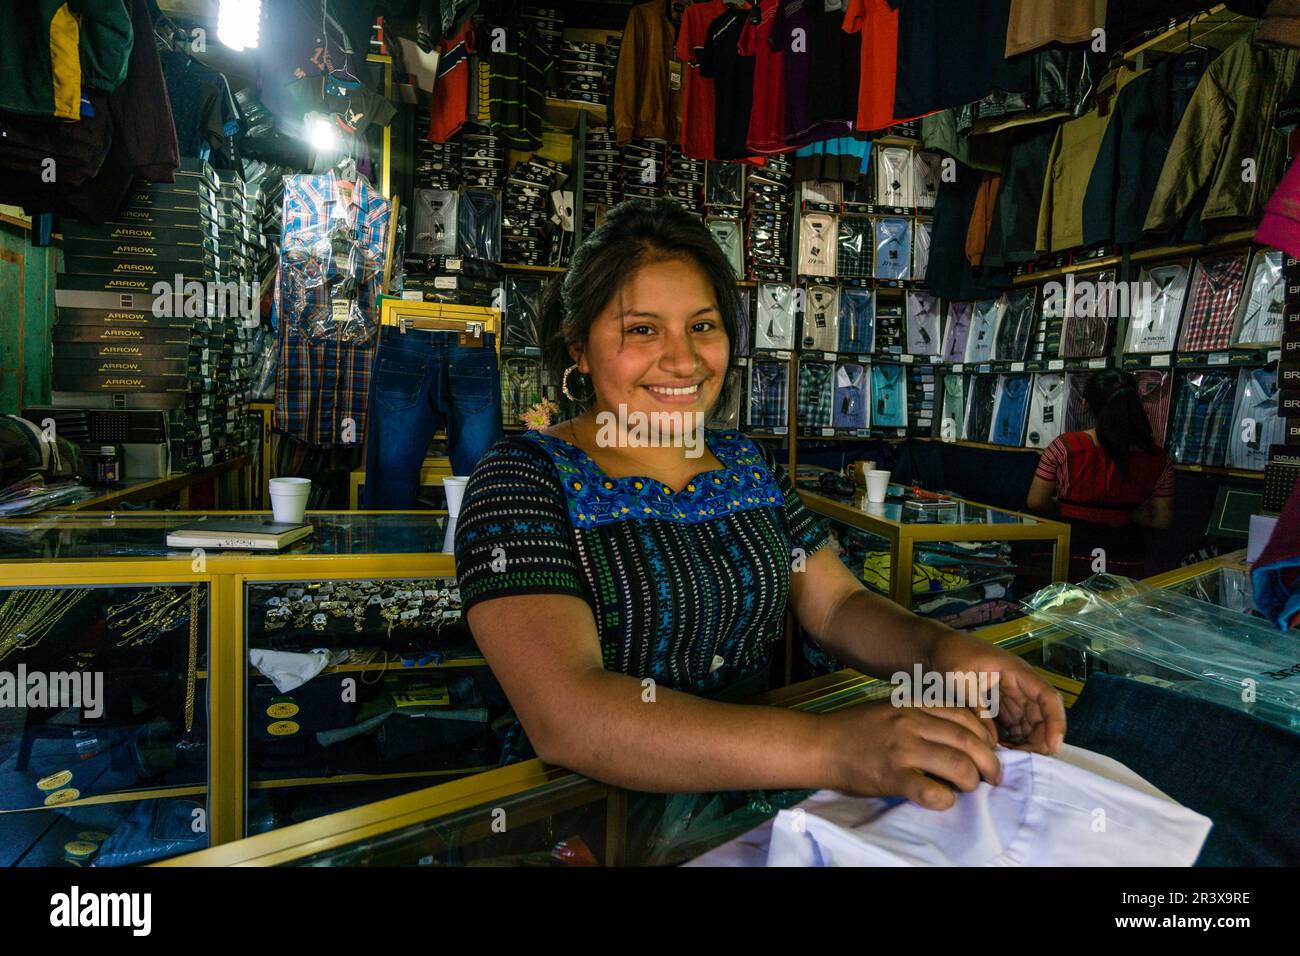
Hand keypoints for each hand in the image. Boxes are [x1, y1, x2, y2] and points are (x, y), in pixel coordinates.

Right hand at [819, 698, 1001, 809]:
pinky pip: (931, 792)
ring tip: (971, 788)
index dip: (985, 734)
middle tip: (993, 777)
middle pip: (969, 741)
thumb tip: (956, 734)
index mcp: (913, 705)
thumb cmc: (855, 729)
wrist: (820, 745)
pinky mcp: (892, 776)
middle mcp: (911, 723)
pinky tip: (944, 800)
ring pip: (958, 765)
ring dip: (972, 781)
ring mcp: (902, 750)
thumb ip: (921, 716)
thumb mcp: (891, 708)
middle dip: (989, 762)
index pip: (964, 715)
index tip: (990, 749)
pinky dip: (945, 799)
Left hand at [926, 630, 1065, 755]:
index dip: (1055, 722)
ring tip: (1010, 760)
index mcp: (1016, 672)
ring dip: (1026, 743)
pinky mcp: (1001, 706)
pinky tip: (999, 752)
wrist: (935, 648)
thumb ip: (977, 708)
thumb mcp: (960, 679)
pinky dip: (1012, 741)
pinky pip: (1014, 727)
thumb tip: (992, 742)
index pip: (1048, 697)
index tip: (1052, 746)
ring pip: (1030, 725)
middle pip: (1042, 716)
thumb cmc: (949, 654)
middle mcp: (1020, 685)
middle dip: (1040, 740)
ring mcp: (1011, 696)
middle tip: (1025, 761)